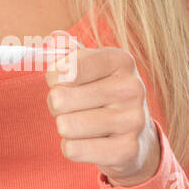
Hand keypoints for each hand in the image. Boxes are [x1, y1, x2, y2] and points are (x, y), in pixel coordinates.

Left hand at [45, 41, 160, 186]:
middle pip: (59, 98)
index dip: (54, 78)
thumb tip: (53, 38)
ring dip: (65, 127)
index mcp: (120, 60)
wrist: (136, 136)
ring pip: (65, 125)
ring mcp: (133, 120)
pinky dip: (73, 147)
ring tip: (83, 124)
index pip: (64, 68)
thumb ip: (66, 50)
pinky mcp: (127, 150)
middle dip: (56, 105)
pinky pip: (73, 149)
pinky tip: (91, 142)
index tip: (65, 82)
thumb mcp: (89, 66)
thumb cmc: (101, 94)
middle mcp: (131, 87)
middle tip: (73, 107)